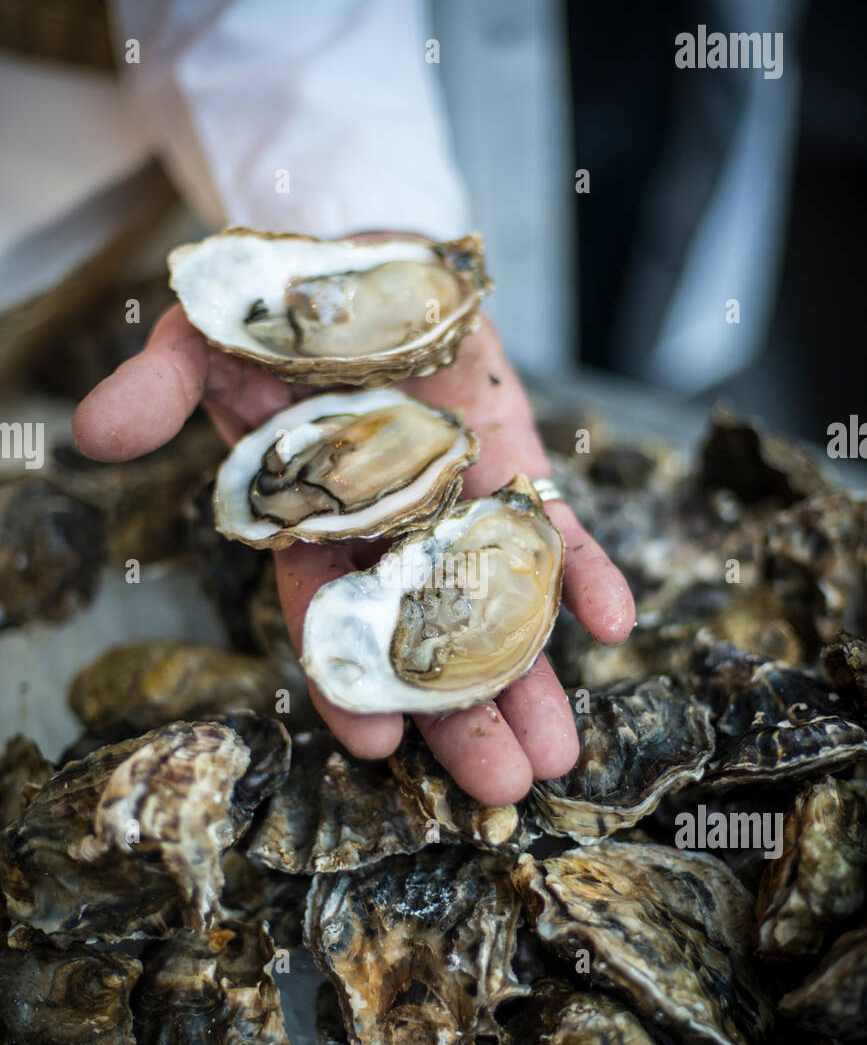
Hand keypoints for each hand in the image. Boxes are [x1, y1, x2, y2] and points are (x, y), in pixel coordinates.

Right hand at [74, 307, 634, 805]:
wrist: (366, 254)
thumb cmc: (282, 310)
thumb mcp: (209, 340)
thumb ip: (164, 389)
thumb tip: (94, 430)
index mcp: (312, 528)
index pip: (329, 620)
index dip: (350, 677)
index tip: (376, 740)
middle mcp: (391, 537)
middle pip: (427, 642)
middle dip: (461, 717)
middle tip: (499, 790)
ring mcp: (460, 510)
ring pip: (498, 610)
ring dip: (534, 678)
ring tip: (560, 755)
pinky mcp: (517, 470)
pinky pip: (559, 530)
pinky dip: (586, 574)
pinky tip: (618, 623)